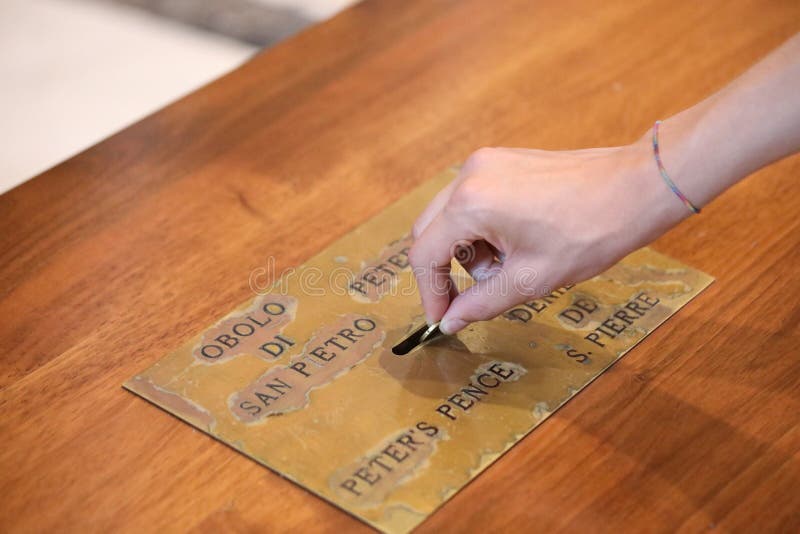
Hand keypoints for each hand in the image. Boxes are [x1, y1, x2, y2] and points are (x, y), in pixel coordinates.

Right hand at [408, 140, 686, 334]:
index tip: (442, 317)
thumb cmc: (591, 232)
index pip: (425, 254)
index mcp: (471, 204)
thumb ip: (481, 302)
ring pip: (449, 216)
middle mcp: (469, 176)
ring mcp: (484, 163)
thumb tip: (450, 322)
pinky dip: (480, 227)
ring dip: (465, 249)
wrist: (635, 188)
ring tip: (507, 265)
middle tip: (472, 297)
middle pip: (429, 231)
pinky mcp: (500, 160)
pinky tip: (514, 241)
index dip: (430, 292)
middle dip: (446, 269)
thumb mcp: (530, 278)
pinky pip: (470, 199)